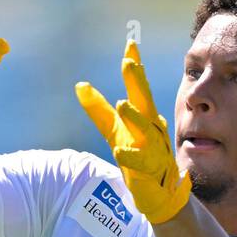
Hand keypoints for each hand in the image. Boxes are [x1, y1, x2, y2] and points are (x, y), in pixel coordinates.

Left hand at [75, 40, 190, 223]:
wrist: (157, 192)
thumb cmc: (138, 155)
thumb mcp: (114, 130)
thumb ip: (98, 109)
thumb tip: (80, 84)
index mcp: (144, 116)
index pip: (138, 88)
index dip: (134, 67)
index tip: (130, 44)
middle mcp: (151, 128)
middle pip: (145, 101)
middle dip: (138, 82)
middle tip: (130, 64)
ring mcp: (154, 148)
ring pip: (145, 130)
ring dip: (134, 117)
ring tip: (121, 104)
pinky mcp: (150, 170)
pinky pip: (141, 162)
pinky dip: (131, 155)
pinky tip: (119, 150)